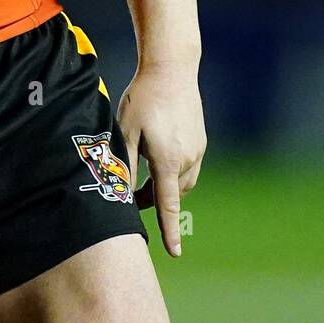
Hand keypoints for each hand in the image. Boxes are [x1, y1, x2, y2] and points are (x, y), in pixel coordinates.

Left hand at [117, 67, 205, 257]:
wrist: (172, 69)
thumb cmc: (143, 98)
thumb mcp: (126, 131)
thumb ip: (125, 164)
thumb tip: (122, 193)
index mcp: (167, 159)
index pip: (168, 204)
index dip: (169, 230)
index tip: (175, 253)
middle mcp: (187, 158)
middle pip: (171, 193)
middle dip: (154, 200)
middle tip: (131, 194)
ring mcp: (197, 150)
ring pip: (181, 181)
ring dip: (165, 185)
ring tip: (144, 171)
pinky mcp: (201, 141)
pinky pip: (188, 166)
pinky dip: (174, 171)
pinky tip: (159, 152)